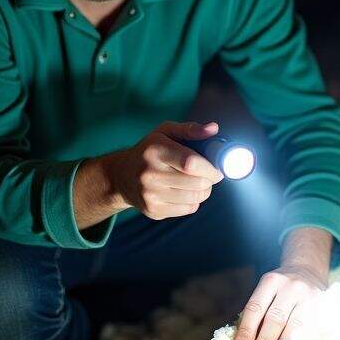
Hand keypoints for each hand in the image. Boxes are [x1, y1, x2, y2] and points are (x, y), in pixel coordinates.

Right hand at [101, 121, 223, 219]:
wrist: (122, 176)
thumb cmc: (149, 150)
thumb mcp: (164, 132)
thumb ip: (190, 129)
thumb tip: (213, 128)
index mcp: (155, 151)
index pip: (191, 162)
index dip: (210, 168)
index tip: (217, 168)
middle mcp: (150, 174)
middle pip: (197, 183)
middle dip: (210, 180)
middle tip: (210, 175)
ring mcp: (150, 195)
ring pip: (195, 198)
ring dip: (204, 191)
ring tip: (200, 183)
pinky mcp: (153, 210)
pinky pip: (187, 209)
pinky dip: (194, 202)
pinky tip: (187, 192)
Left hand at [233, 263, 326, 339]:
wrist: (309, 271)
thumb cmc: (282, 288)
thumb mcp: (267, 291)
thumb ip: (257, 313)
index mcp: (271, 281)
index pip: (255, 309)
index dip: (246, 332)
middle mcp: (291, 287)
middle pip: (274, 320)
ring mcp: (310, 297)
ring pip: (294, 328)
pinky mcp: (323, 308)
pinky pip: (308, 331)